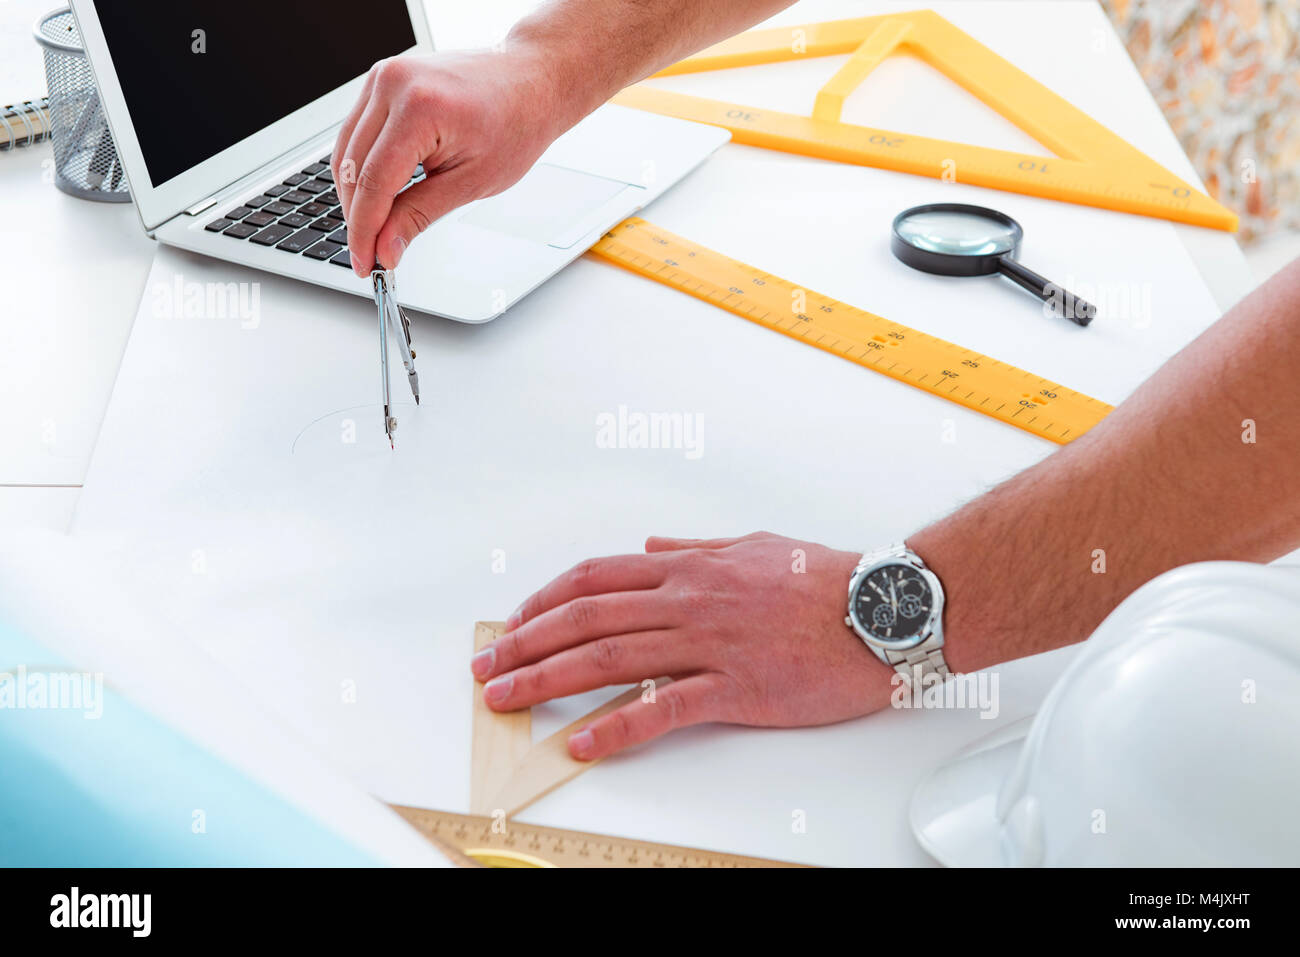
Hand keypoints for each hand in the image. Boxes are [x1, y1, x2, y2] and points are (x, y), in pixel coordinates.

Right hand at [332, 47, 567, 277]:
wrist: (530, 80)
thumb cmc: (514, 123)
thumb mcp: (471, 182)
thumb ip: (420, 214)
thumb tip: (386, 247)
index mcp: (420, 107)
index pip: (374, 182)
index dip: (364, 230)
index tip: (366, 263)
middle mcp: (393, 83)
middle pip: (351, 166)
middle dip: (356, 217)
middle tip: (369, 255)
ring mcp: (384, 76)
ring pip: (346, 150)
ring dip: (353, 195)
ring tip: (372, 231)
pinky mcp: (383, 79)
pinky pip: (357, 132)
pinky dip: (361, 167)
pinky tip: (375, 197)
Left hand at [471, 532, 895, 760]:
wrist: (885, 606)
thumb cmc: (827, 577)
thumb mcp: (753, 545)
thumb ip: (696, 548)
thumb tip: (652, 547)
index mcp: (689, 568)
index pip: (595, 580)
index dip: (544, 602)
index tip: (514, 624)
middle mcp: (687, 600)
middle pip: (585, 619)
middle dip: (524, 644)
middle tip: (487, 668)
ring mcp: (708, 644)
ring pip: (609, 660)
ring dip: (547, 681)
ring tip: (506, 701)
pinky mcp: (736, 688)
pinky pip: (663, 708)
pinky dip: (616, 727)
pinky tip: (581, 742)